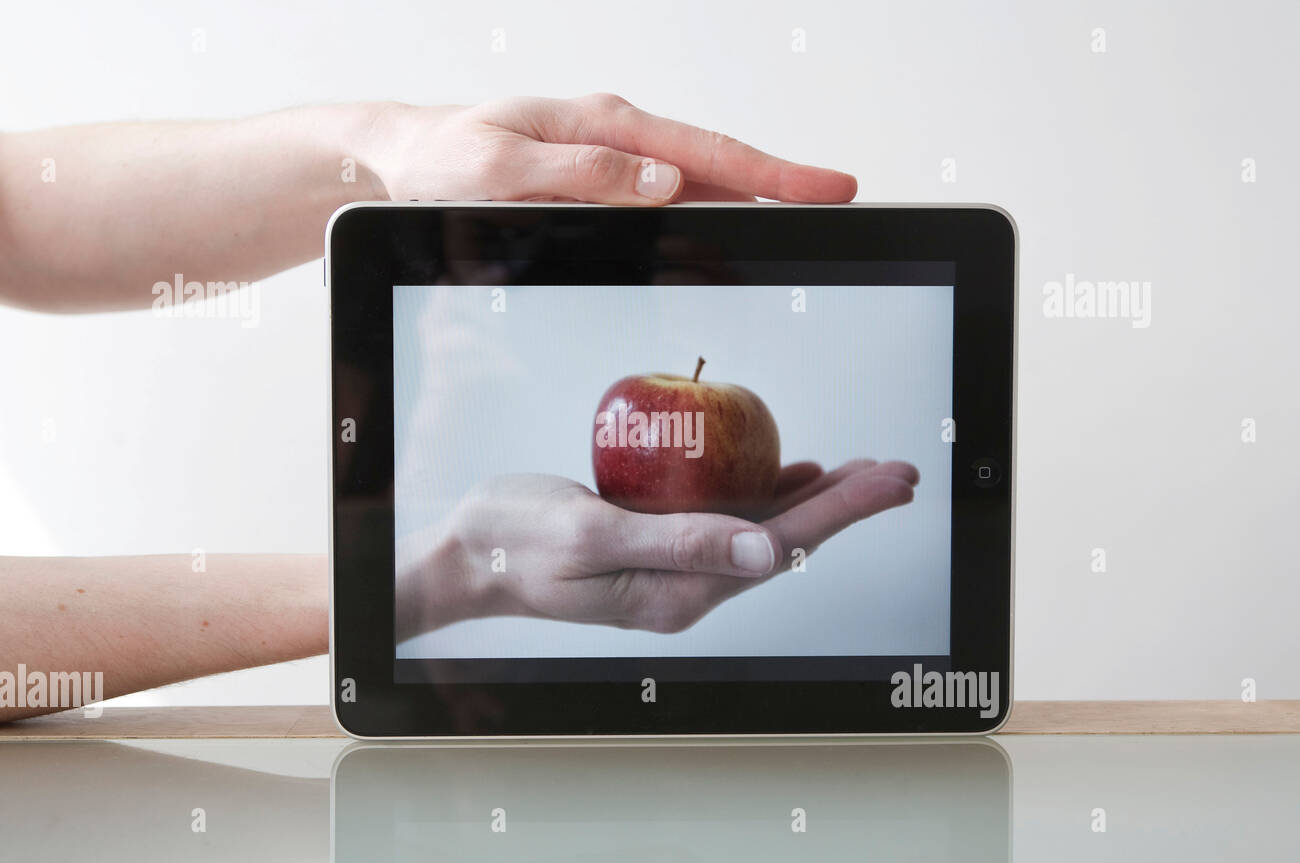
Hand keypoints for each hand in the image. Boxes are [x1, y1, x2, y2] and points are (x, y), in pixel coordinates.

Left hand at [365, 93, 856, 204]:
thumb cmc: (447, 160)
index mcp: (605, 125)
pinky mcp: (606, 189)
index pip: (705, 152)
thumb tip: (661, 184)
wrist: (410, 161)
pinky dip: (709, 218)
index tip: (825, 186)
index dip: (772, 173)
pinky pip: (670, 206)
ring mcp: (617, 165)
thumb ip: (581, 175)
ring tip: (800, 225)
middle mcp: (620, 141)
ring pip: (700, 188)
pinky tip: (732, 234)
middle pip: (719, 166)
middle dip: (782, 184)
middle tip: (836, 203)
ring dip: (752, 205)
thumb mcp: (502, 168)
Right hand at [396, 460, 918, 637]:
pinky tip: (794, 474)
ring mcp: (677, 566)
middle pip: (785, 539)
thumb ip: (679, 542)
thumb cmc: (517, 539)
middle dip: (847, 504)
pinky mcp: (662, 543)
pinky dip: (767, 494)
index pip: (780, 546)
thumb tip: (766, 551)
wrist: (471, 552)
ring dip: (817, 499)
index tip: (889, 481)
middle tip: (899, 473)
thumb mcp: (593, 535)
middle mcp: (688, 585)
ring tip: (865, 473)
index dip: (841, 510)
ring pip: (763, 528)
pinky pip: (728, 519)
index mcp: (679, 592)